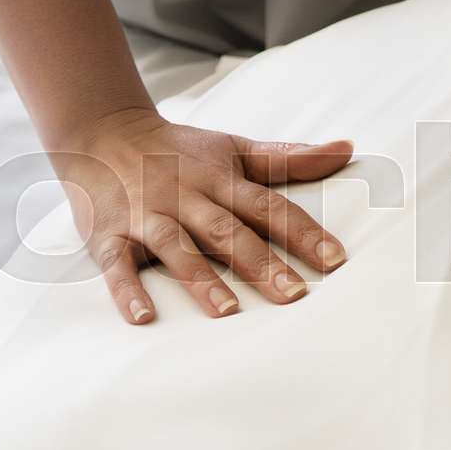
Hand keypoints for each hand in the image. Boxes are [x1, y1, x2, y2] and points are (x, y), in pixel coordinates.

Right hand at [56, 108, 352, 323]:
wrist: (103, 132)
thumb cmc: (179, 150)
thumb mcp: (234, 147)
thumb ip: (289, 157)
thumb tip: (347, 148)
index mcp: (220, 179)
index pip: (268, 207)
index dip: (302, 233)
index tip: (335, 260)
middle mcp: (186, 197)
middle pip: (227, 232)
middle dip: (261, 263)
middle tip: (294, 295)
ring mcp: (147, 217)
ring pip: (178, 249)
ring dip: (201, 280)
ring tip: (229, 312)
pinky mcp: (110, 236)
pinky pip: (117, 266)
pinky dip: (128, 291)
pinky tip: (143, 318)